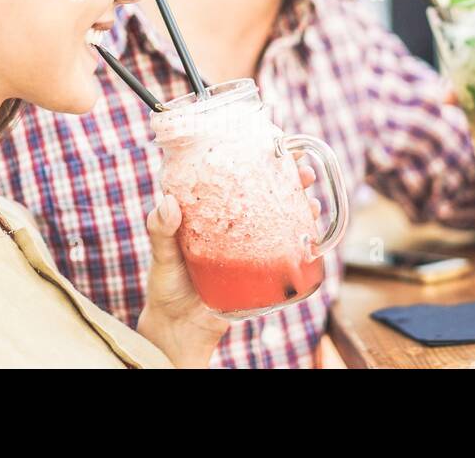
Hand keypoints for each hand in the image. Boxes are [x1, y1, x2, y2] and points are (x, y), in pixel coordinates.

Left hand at [137, 162, 320, 366]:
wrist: (179, 329)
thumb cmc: (165, 287)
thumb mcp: (161, 255)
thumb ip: (161, 231)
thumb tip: (167, 203)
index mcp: (208, 212)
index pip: (236, 177)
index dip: (256, 158)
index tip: (275, 145)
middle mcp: (233, 224)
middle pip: (266, 193)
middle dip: (289, 179)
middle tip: (304, 171)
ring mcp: (249, 246)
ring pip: (280, 219)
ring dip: (300, 207)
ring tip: (313, 202)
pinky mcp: (260, 271)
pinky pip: (284, 252)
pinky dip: (301, 242)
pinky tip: (312, 236)